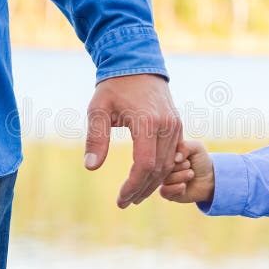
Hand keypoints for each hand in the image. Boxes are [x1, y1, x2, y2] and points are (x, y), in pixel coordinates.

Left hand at [83, 73, 183, 208]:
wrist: (138, 64)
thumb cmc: (114, 87)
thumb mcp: (98, 110)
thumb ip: (95, 139)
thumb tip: (90, 166)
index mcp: (147, 123)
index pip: (144, 165)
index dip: (133, 187)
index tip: (120, 199)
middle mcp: (166, 126)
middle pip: (158, 170)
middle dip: (142, 190)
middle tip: (125, 203)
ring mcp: (175, 125)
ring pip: (168, 165)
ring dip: (152, 184)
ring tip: (134, 196)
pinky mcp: (178, 125)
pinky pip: (173, 155)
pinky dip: (162, 171)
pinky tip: (148, 180)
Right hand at [159, 140, 214, 203]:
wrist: (209, 179)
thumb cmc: (201, 161)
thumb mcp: (196, 148)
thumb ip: (184, 146)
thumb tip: (175, 159)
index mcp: (166, 155)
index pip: (162, 153)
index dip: (175, 155)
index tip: (185, 156)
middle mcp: (162, 167)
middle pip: (163, 166)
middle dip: (180, 166)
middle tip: (189, 165)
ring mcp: (164, 180)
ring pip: (166, 179)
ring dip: (182, 176)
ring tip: (191, 174)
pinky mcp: (166, 192)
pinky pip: (164, 191)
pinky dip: (175, 188)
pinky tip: (184, 186)